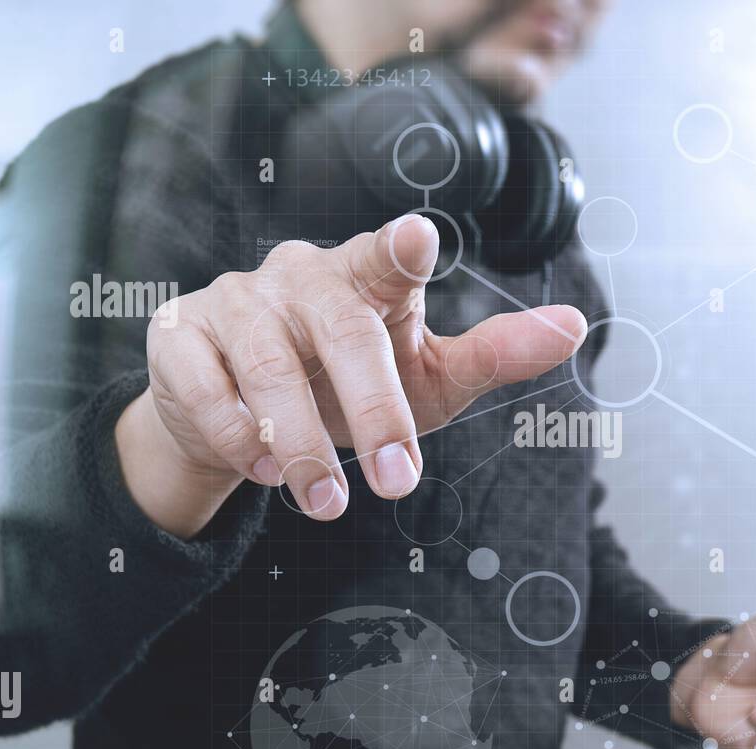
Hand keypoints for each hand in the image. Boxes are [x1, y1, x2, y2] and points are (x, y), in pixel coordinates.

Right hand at [117, 214, 586, 535]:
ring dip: (299, 442)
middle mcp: (300, 277)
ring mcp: (235, 301)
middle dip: (372, 412)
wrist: (241, 419)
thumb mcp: (427, 377)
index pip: (387, 257)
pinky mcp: (179, 336)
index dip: (401, 249)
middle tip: (395, 482)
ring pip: (268, 367)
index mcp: (366, 278)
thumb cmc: (348, 388)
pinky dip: (235, 434)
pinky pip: (203, 386)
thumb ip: (494, 353)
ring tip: (326, 501)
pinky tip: (261, 469)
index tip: (419, 239)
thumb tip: (575, 326)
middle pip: (341, 332)